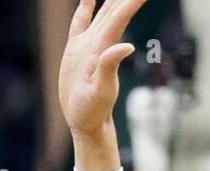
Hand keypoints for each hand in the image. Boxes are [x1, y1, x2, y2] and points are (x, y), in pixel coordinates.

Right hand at [58, 0, 147, 137]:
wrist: (84, 120)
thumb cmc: (93, 109)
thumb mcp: (101, 91)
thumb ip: (110, 67)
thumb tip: (126, 46)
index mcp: (104, 47)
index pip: (121, 15)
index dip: (133, 0)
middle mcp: (99, 41)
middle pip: (116, 7)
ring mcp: (88, 43)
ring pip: (104, 10)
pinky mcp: (76, 49)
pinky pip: (81, 22)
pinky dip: (85, 7)